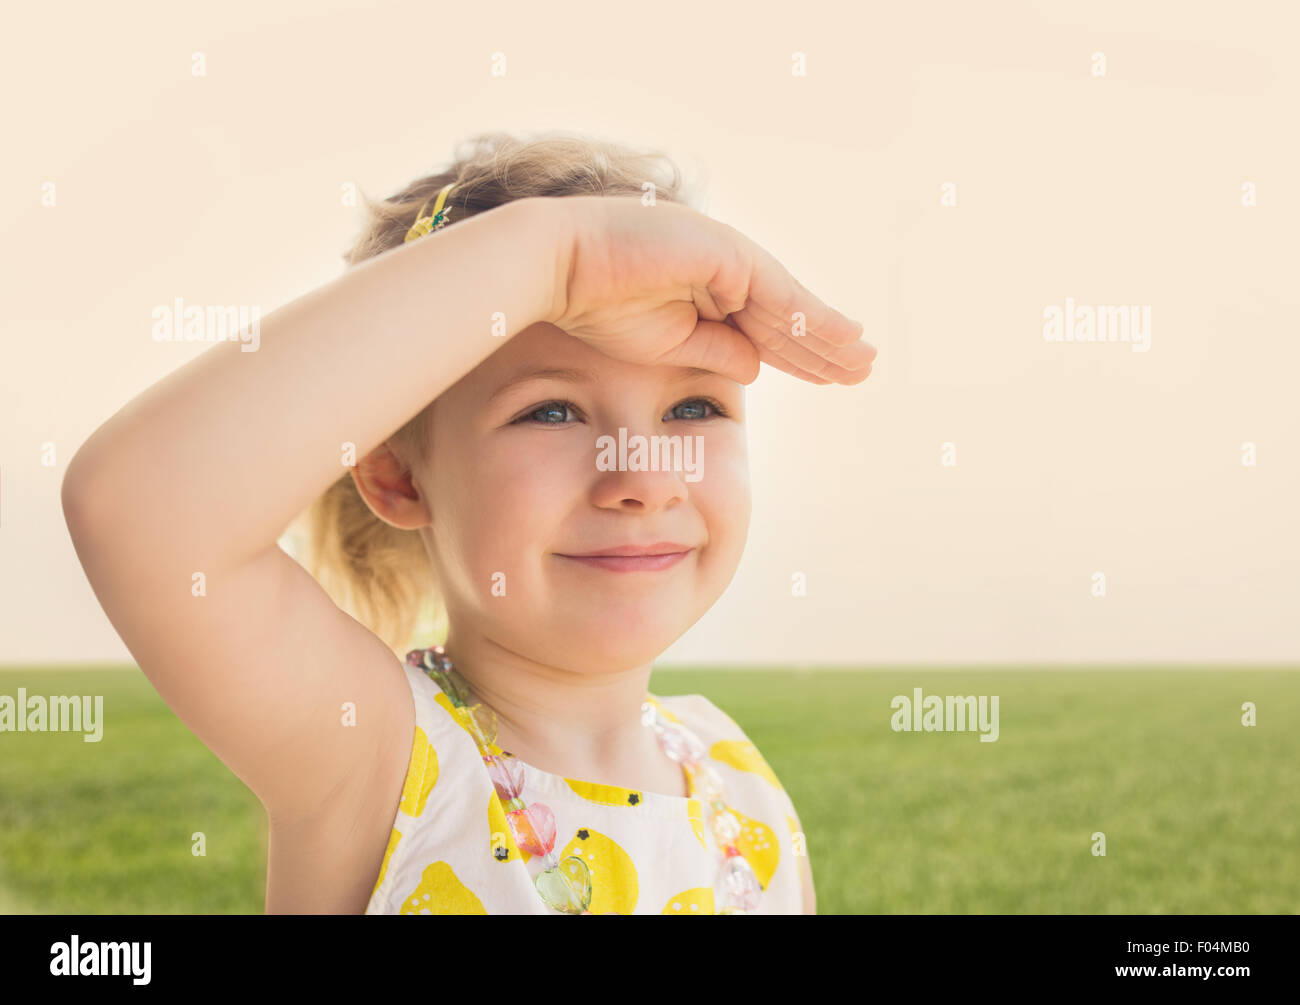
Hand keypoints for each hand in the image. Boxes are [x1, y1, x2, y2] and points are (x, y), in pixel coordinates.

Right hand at [541, 194, 875, 385]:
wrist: (562, 268)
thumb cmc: (599, 305)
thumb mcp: (669, 345)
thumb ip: (717, 352)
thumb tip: (760, 369)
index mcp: (707, 292)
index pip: (763, 331)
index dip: (797, 358)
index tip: (829, 379)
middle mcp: (725, 270)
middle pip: (785, 319)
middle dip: (824, 348)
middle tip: (862, 372)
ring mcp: (730, 257)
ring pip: (790, 308)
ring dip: (831, 337)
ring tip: (865, 361)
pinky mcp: (730, 253)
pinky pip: (780, 295)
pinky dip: (814, 319)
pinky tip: (845, 338)